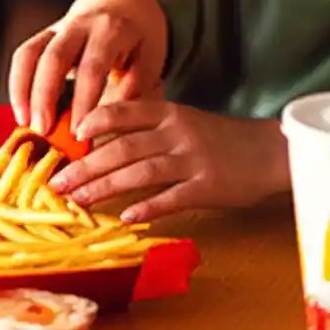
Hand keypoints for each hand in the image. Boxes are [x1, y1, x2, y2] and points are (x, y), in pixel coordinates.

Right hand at [8, 0, 167, 134]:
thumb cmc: (140, 35)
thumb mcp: (152, 56)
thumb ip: (137, 85)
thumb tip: (112, 116)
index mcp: (112, 29)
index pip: (92, 67)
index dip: (83, 100)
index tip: (79, 132)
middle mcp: (80, 24)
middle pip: (54, 57)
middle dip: (44, 96)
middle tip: (43, 130)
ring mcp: (57, 28)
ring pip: (29, 54)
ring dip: (23, 90)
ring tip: (25, 123)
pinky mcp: (43, 35)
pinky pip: (23, 56)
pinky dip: (17, 84)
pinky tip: (21, 111)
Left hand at [49, 101, 289, 221]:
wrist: (272, 152)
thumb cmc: (220, 140)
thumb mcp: (183, 123)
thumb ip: (147, 130)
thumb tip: (99, 147)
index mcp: (169, 113)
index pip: (124, 112)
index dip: (94, 122)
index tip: (70, 137)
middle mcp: (178, 133)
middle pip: (122, 148)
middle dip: (85, 167)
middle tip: (57, 184)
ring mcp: (193, 160)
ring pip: (140, 173)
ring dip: (104, 188)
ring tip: (78, 201)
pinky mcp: (208, 186)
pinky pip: (172, 198)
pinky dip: (147, 207)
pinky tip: (125, 217)